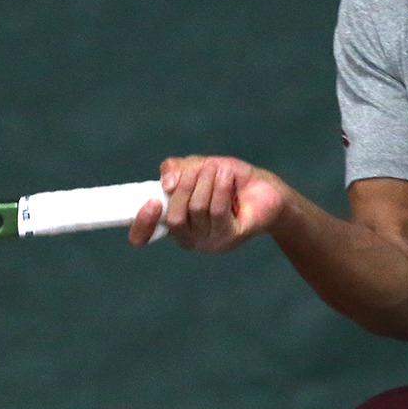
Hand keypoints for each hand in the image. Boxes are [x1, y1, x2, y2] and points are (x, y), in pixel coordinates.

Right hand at [130, 155, 286, 250]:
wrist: (265, 188)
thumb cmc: (228, 179)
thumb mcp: (198, 167)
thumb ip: (176, 169)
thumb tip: (166, 184)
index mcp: (175, 221)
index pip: (144, 235)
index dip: (142, 223)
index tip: (151, 202)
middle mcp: (189, 237)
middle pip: (174, 216)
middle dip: (185, 185)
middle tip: (200, 168)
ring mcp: (210, 241)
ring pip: (197, 209)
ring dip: (206, 181)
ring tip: (217, 168)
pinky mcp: (231, 237)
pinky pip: (218, 211)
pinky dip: (220, 187)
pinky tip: (227, 175)